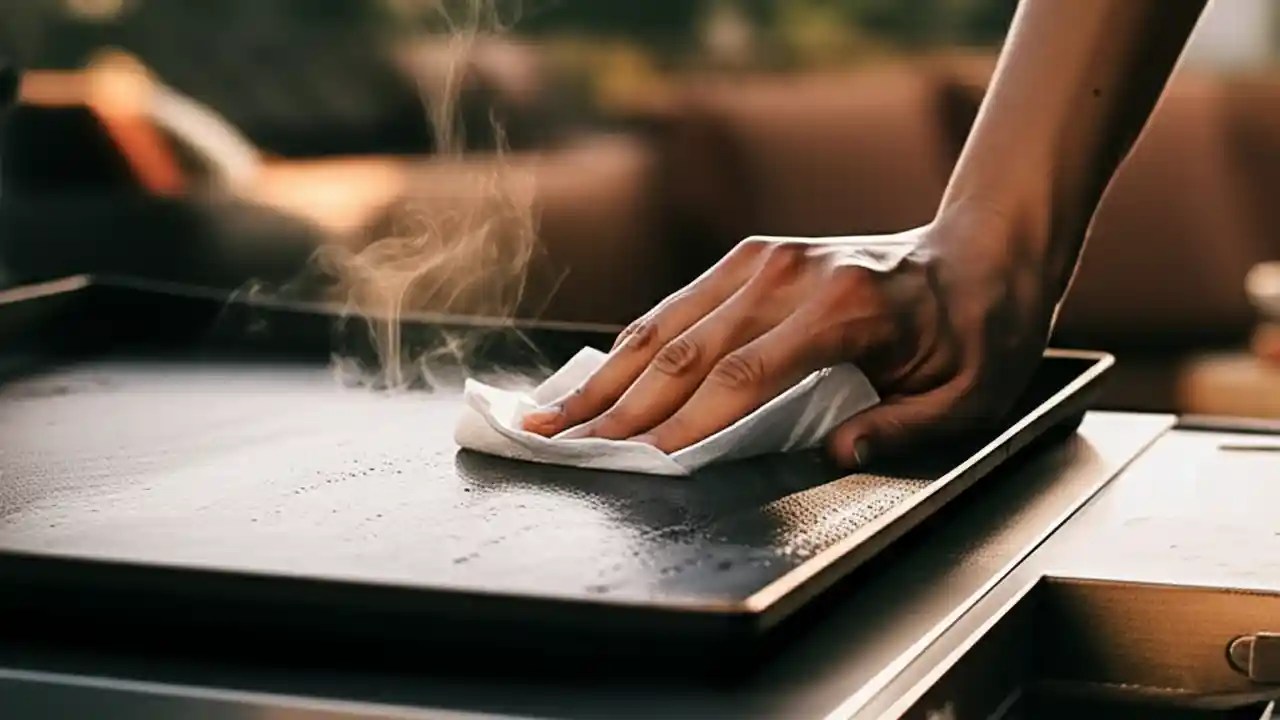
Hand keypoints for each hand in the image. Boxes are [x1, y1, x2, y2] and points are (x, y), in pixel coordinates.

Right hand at [522, 208, 1059, 467]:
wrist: (978, 253)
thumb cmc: (977, 332)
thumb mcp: (968, 397)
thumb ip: (900, 427)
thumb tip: (834, 454)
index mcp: (845, 310)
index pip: (744, 376)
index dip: (686, 420)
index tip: (640, 457)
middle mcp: (792, 275)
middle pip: (687, 347)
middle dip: (619, 402)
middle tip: (561, 439)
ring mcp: (766, 259)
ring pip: (667, 321)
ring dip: (607, 372)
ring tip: (554, 410)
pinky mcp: (751, 256)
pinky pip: (679, 304)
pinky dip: (633, 343)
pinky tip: (599, 376)